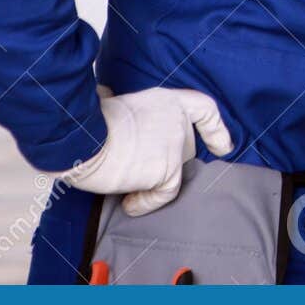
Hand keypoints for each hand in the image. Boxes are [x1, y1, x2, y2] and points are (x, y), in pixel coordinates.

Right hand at [56, 87, 233, 215]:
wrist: (81, 137)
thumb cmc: (87, 122)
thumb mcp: (113, 104)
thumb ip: (128, 113)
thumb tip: (108, 100)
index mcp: (167, 101)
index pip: (204, 110)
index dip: (215, 129)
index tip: (223, 147)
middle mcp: (178, 121)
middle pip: (184, 150)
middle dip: (163, 164)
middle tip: (135, 171)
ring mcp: (175, 145)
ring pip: (174, 173)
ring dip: (152, 185)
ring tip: (127, 191)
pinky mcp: (167, 169)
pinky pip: (166, 193)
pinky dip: (147, 202)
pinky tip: (130, 204)